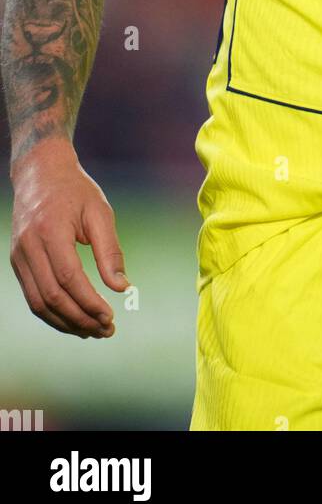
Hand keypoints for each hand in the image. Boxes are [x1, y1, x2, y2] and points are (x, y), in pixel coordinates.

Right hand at [10, 137, 128, 337]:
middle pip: (52, 296)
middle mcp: (29, 247)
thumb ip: (110, 251)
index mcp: (51, 231)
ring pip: (38, 303)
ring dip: (66, 322)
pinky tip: (74, 319)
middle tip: (105, 330)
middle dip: (80, 319)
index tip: (110, 316)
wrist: (40, 172)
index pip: (68, 278)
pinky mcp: (17, 262)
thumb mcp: (100, 212)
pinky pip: (33, 296)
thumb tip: (122, 288)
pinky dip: (53, 313)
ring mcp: (19, 256)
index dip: (89, 302)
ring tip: (92, 331)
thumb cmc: (76, 190)